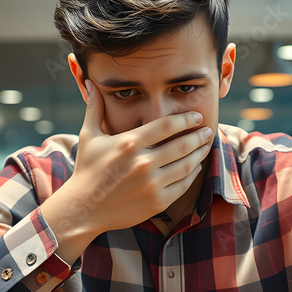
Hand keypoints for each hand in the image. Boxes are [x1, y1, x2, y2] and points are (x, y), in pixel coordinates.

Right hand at [42, 81, 212, 258]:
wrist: (83, 209)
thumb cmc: (86, 170)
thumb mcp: (88, 135)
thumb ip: (94, 107)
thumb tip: (90, 82)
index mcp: (129, 142)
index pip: (166, 125)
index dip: (185, 119)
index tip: (196, 116)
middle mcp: (143, 162)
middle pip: (182, 144)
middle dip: (199, 135)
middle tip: (207, 130)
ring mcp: (151, 183)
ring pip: (186, 165)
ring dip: (199, 153)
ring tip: (206, 146)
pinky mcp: (157, 202)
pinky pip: (183, 185)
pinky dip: (192, 174)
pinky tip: (195, 167)